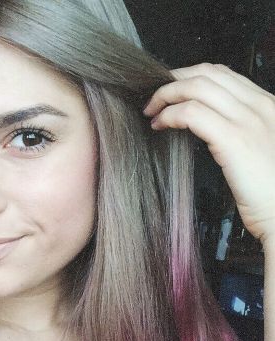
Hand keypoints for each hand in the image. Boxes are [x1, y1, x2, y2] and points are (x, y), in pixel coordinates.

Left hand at [143, 63, 274, 244]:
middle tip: (154, 98)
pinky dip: (169, 115)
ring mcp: (248, 120)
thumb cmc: (271, 194)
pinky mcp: (233, 139)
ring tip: (151, 111)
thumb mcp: (260, 152)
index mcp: (268, 106)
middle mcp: (260, 106)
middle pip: (208, 73)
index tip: (171, 92)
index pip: (224, 74)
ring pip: (197, 87)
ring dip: (166, 95)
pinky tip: (159, 125)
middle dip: (174, 80)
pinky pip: (191, 113)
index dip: (191, 77)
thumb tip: (208, 127)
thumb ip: (241, 132)